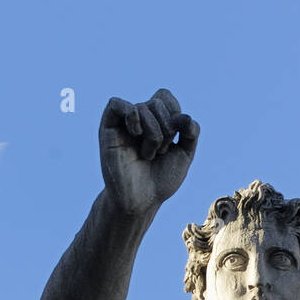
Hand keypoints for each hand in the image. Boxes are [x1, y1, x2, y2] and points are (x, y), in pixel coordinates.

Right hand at [99, 90, 198, 215]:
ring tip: (147, 155)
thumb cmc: (160, 180)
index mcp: (154, 120)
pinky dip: (131, 115)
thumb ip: (191, 132)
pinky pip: (116, 104)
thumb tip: (185, 117)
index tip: (174, 139)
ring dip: (152, 134)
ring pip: (142, 106)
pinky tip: (135, 134)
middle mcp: (138, 119)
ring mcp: (123, 124)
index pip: (165, 97)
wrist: (141, 202)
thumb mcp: (184, 154)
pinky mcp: (108, 129)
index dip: (175, 113)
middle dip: (166, 128)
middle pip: (157, 102)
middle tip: (159, 152)